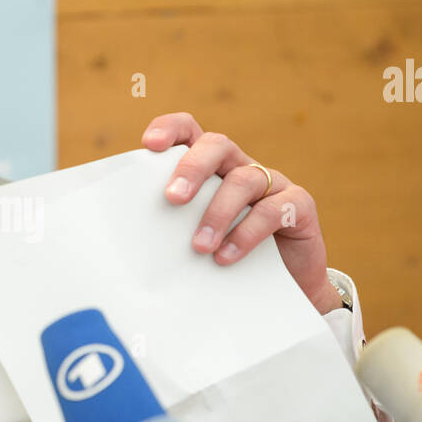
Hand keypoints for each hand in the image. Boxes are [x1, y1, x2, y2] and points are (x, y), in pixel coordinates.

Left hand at [141, 113, 342, 313]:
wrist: (279, 291)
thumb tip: (123, 242)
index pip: (190, 131)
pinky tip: (226, 256)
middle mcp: (241, 167)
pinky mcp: (298, 206)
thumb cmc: (224, 258)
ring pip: (243, 180)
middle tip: (172, 199)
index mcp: (212, 168)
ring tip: (199, 247)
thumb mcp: (193, 237)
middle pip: (217, 145)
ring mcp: (272, 183)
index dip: (170, 129)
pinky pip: (273, 209)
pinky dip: (247, 233)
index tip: (148, 144)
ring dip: (217, 213)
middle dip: (192, 168)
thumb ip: (170, 227)